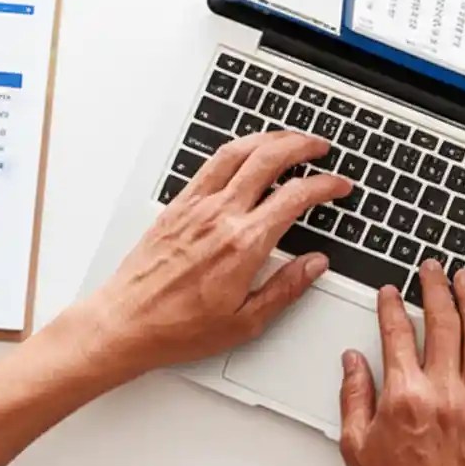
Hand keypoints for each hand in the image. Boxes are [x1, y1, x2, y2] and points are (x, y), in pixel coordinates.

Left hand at [78, 131, 351, 376]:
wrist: (126, 323)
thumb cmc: (178, 327)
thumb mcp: (246, 321)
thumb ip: (286, 288)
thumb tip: (314, 265)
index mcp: (243, 244)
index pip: (295, 197)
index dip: (325, 185)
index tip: (338, 185)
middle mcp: (220, 216)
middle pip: (269, 158)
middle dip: (302, 145)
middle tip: (320, 148)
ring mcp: (196, 206)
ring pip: (238, 151)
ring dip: (269, 138)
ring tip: (288, 139)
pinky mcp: (177, 206)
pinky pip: (211, 163)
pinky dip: (236, 149)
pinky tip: (245, 152)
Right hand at [338, 260, 464, 465]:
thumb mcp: (354, 445)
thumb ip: (353, 396)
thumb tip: (353, 361)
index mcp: (404, 397)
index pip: (397, 333)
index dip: (392, 305)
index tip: (391, 292)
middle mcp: (442, 394)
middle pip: (443, 323)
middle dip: (436, 288)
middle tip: (432, 269)